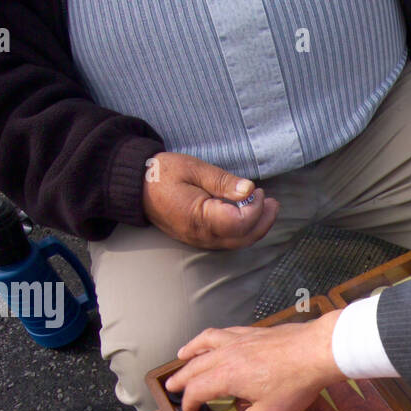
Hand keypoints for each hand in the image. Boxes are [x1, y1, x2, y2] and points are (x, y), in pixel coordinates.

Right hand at [142, 151, 279, 249]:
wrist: (137, 187)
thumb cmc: (163, 174)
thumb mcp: (193, 168)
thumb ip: (223, 181)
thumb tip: (249, 190)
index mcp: (199, 217)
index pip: (239, 222)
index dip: (254, 208)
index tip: (258, 190)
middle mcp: (202, 236)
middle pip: (244, 237)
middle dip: (263, 220)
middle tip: (273, 202)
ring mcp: (201, 241)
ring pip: (238, 242)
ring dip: (257, 226)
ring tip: (267, 206)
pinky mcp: (202, 240)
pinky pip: (229, 240)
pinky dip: (245, 230)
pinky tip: (250, 214)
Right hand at [165, 310, 345, 410]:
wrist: (317, 351)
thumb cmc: (295, 383)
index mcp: (227, 376)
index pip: (198, 390)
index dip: (189, 402)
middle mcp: (228, 354)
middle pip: (196, 365)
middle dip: (182, 377)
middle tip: (171, 386)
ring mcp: (241, 340)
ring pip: (207, 342)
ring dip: (192, 349)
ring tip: (182, 355)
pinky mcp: (255, 332)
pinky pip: (225, 332)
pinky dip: (214, 336)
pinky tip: (218, 339)